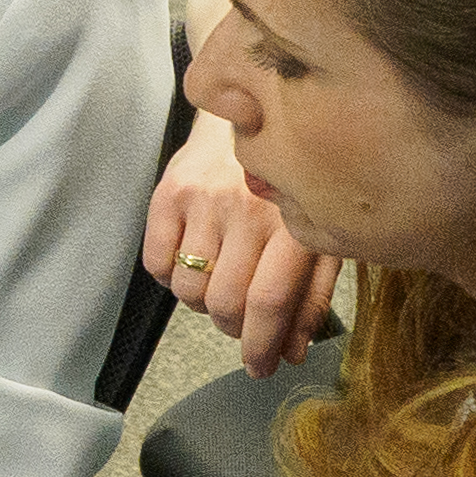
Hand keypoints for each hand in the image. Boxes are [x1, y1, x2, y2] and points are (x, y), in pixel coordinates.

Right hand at [145, 115, 337, 378]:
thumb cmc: (295, 183)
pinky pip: (155, 265)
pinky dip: (171, 277)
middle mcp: (247, 210)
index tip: (260, 368)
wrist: (254, 107)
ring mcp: (204, 200)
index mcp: (294, 223)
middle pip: (225, 303)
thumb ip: (309, 296)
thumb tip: (293, 352)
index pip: (268, 301)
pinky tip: (192, 259)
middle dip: (231, 328)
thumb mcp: (319, 235)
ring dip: (202, 301)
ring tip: (219, 280)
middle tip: (239, 322)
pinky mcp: (169, 192)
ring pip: (188, 290)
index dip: (261, 346)